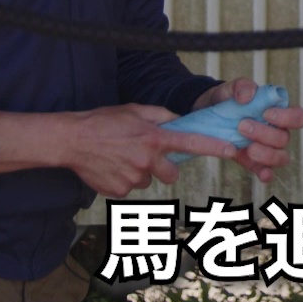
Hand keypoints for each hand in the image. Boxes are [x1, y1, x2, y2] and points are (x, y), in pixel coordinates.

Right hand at [56, 103, 240, 196]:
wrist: (71, 140)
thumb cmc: (103, 122)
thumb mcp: (134, 110)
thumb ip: (160, 116)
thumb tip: (179, 122)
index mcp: (153, 138)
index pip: (190, 143)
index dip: (213, 147)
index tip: (231, 150)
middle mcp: (147, 160)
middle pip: (171, 173)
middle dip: (164, 167)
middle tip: (147, 155)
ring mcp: (133, 179)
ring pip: (149, 180)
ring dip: (142, 172)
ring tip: (122, 158)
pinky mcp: (120, 192)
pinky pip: (132, 188)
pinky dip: (125, 179)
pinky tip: (112, 167)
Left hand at [192, 78, 302, 184]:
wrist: (208, 115)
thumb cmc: (228, 100)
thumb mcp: (230, 88)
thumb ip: (240, 86)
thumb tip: (248, 95)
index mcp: (279, 111)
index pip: (298, 116)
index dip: (287, 117)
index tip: (266, 113)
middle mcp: (278, 131)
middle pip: (284, 138)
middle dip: (265, 134)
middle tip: (242, 126)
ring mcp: (267, 148)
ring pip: (281, 157)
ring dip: (267, 154)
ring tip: (248, 149)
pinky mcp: (254, 162)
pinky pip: (267, 172)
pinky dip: (267, 174)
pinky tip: (262, 174)